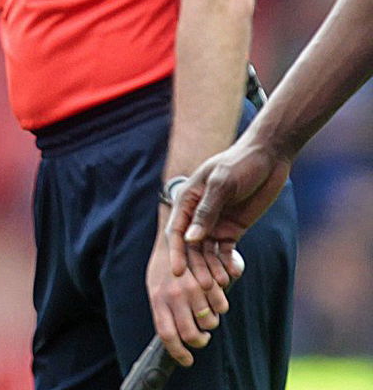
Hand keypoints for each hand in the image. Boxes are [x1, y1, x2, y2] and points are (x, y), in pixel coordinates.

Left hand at [146, 206, 229, 367]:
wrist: (174, 230)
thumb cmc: (163, 264)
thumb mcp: (155, 285)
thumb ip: (163, 309)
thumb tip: (173, 337)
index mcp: (158, 298)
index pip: (167, 335)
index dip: (179, 352)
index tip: (187, 360)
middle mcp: (174, 295)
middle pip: (190, 333)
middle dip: (199, 340)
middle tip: (202, 337)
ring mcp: (192, 287)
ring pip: (210, 320)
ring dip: (212, 322)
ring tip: (209, 315)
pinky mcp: (209, 279)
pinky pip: (220, 302)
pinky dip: (222, 306)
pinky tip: (218, 299)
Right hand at [167, 139, 284, 287]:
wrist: (268, 157)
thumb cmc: (240, 163)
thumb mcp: (222, 184)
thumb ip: (207, 211)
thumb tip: (190, 238)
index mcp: (187, 200)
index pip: (176, 231)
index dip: (176, 252)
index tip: (177, 272)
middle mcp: (198, 215)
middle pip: (192, 246)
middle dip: (197, 266)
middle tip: (204, 286)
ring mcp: (215, 223)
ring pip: (208, 251)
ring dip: (212, 268)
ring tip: (221, 284)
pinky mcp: (233, 229)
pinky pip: (226, 250)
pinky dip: (227, 263)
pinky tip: (232, 274)